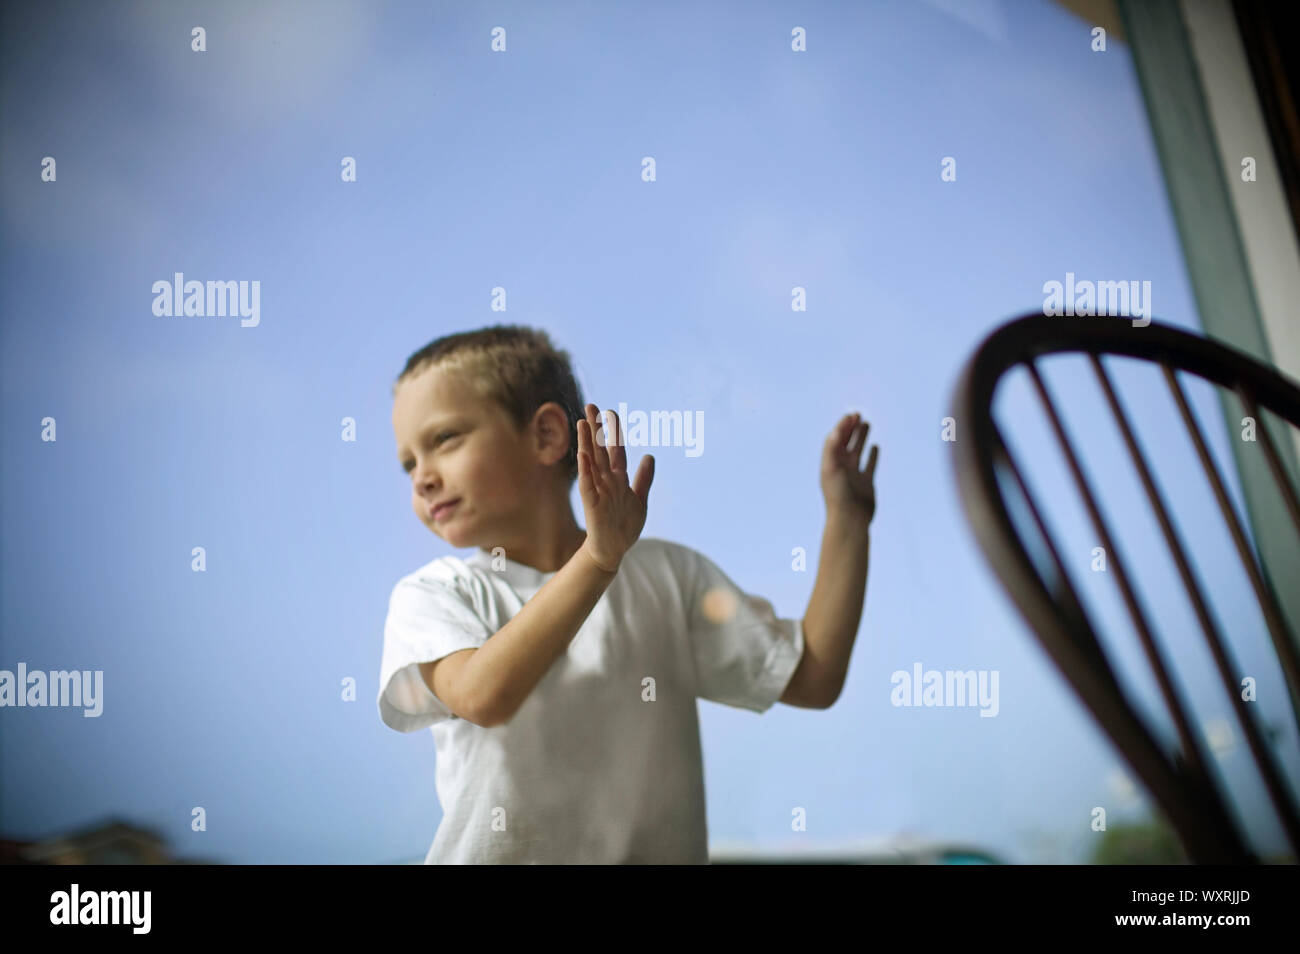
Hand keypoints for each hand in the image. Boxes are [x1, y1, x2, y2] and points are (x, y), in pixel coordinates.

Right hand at [576, 404, 654, 571]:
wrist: (613, 549)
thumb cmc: (624, 525)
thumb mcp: (640, 499)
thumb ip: (644, 478)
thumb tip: (650, 456)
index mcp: (618, 478)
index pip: (615, 449)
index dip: (613, 431)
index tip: (610, 412)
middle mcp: (606, 480)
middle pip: (600, 449)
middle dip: (596, 428)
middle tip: (591, 405)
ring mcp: (597, 490)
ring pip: (591, 462)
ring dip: (587, 442)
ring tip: (583, 422)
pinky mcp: (591, 503)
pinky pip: (587, 484)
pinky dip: (585, 470)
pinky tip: (583, 455)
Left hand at [820, 412, 877, 524]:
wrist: (850, 520)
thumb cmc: (838, 495)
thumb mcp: (832, 469)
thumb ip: (833, 449)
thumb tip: (837, 430)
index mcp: (830, 463)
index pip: (834, 440)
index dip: (841, 427)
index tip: (850, 415)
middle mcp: (841, 468)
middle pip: (845, 443)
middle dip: (850, 428)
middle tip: (857, 414)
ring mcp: (853, 475)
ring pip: (857, 451)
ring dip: (861, 438)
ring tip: (867, 423)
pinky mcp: (866, 483)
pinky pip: (869, 465)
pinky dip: (872, 455)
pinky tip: (875, 446)